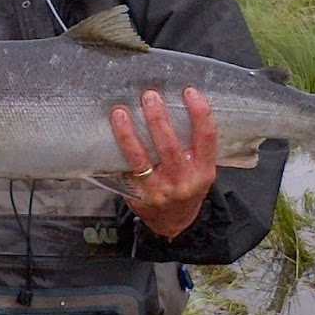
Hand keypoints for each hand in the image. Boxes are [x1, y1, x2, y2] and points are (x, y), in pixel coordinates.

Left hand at [109, 88, 217, 239]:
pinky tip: (108, 132)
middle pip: (169, 146)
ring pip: (140, 158)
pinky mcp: (137, 194)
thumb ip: (194, 145)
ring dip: (128, 132)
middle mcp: (182, 181)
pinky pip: (125, 169)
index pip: (206, 138)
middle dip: (158, 118)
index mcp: (203, 171)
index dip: (199, 113)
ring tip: (120, 112)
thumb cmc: (188, 186)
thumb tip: (175, 103)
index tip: (189, 91)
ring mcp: (158, 189)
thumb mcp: (201, 170)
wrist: (174, 223)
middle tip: (149, 95)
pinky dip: (118, 149)